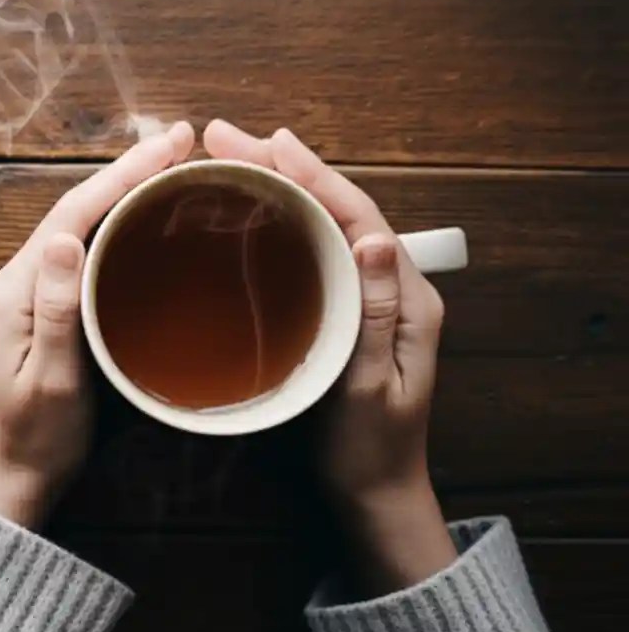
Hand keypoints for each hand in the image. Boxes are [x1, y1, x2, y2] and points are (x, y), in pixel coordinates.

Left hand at [0, 122, 196, 527]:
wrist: (14, 473)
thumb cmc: (36, 436)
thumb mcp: (49, 380)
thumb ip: (55, 310)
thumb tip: (65, 238)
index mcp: (17, 289)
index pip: (72, 214)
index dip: (121, 174)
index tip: (168, 144)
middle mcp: (22, 279)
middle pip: (78, 208)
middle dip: (128, 170)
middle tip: (182, 140)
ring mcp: (35, 291)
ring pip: (83, 225)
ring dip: (125, 191)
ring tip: (173, 164)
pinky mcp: (50, 307)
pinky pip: (87, 251)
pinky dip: (119, 224)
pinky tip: (148, 218)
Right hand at [202, 119, 455, 593]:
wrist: (374, 492)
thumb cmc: (369, 450)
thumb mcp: (369, 389)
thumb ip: (374, 315)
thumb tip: (370, 239)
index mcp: (407, 298)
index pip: (360, 215)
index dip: (315, 174)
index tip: (270, 141)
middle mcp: (389, 286)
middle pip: (338, 208)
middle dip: (285, 167)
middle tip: (224, 139)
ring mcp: (366, 297)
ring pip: (322, 224)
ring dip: (278, 187)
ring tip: (229, 159)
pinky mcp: (343, 312)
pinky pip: (312, 252)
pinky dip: (279, 223)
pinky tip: (247, 213)